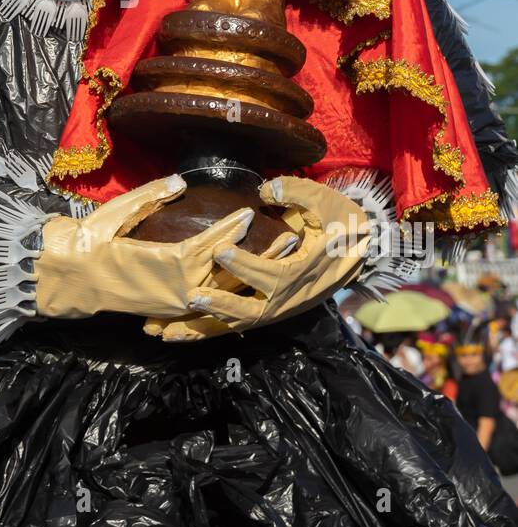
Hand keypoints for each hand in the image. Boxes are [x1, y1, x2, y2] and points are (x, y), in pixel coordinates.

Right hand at [34, 174, 256, 320]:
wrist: (70, 281)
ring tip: (278, 259)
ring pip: (223, 288)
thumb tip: (179, 180)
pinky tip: (246, 282)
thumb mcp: (117, 214)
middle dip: (258, 253)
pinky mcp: (172, 312)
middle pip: (228, 270)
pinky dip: (230, 291)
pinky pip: (209, 302)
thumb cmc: (92, 243)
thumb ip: (150, 197)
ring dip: (251, 273)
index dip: (231, 228)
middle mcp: (179, 288)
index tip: (251, 211)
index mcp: (167, 264)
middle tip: (288, 238)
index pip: (210, 244)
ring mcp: (177, 304)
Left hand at [144, 176, 370, 338]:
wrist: (358, 252)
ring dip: (202, 329)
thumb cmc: (339, 223)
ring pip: (237, 325)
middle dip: (221, 305)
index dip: (245, 265)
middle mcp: (288, 298)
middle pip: (252, 312)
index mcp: (302, 272)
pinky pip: (233, 326)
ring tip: (168, 332)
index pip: (271, 274)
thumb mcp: (326, 202)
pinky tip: (175, 336)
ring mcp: (276, 309)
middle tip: (192, 297)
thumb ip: (296, 193)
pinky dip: (205, 332)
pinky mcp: (266, 310)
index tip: (219, 250)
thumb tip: (264, 189)